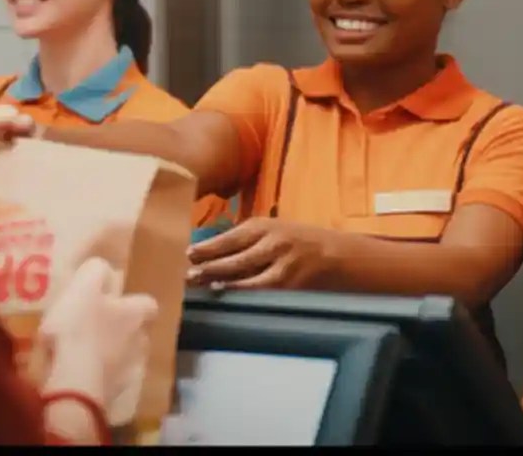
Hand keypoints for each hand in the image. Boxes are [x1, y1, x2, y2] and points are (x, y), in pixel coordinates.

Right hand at [38, 258, 157, 418]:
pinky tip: (77, 376)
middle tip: (90, 328)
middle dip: (118, 330)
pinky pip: (109, 381)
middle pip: (136, 332)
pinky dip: (98, 378)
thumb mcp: (84, 287)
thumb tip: (104, 268)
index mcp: (137, 314)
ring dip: (108, 355)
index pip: (147, 303)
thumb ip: (96, 271)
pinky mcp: (116, 395)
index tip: (112, 302)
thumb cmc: (80, 329)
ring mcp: (131, 372)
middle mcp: (141, 342)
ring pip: (124, 357)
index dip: (131, 302)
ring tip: (80, 355)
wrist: (75, 385)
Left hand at [186, 218, 334, 289]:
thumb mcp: (273, 231)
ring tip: (200, 286)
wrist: (337, 255)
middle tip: (185, 275)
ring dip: (220, 282)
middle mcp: (272, 242)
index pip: (229, 238)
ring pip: (244, 276)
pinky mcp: (289, 286)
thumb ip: (246, 239)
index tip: (187, 253)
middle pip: (232, 257)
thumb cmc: (299, 241)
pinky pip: (259, 292)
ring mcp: (281, 266)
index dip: (206, 247)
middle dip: (207, 267)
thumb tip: (208, 253)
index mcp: (265, 226)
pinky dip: (241, 294)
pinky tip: (227, 295)